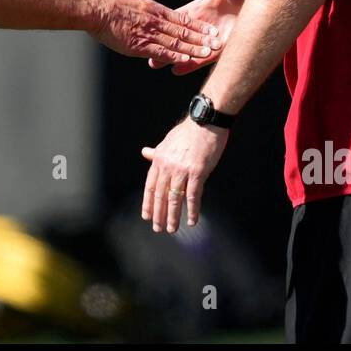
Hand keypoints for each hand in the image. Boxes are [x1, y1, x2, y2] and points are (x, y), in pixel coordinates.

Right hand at [93, 0, 220, 66]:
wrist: (95, 9)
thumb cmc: (104, 0)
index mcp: (152, 8)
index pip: (180, 17)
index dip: (196, 24)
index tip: (208, 28)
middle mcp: (155, 20)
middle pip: (183, 30)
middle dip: (202, 37)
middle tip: (217, 41)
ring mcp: (149, 33)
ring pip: (177, 42)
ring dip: (194, 48)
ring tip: (209, 52)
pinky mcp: (140, 44)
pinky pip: (163, 51)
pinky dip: (176, 56)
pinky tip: (188, 60)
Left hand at [141, 117, 228, 233]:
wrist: (206, 122)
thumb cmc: (188, 131)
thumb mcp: (167, 141)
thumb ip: (157, 152)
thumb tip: (145, 152)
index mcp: (159, 159)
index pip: (150, 186)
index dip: (148, 203)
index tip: (147, 216)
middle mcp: (168, 166)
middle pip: (160, 195)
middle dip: (158, 214)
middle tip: (157, 228)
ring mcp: (182, 170)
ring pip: (174, 198)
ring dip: (172, 216)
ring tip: (172, 228)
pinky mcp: (198, 172)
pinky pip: (193, 195)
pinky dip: (192, 209)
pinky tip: (191, 220)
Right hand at [149, 0, 248, 74]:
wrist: (263, 9)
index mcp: (198, 10)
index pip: (177, 17)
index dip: (163, 22)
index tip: (146, 25)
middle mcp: (201, 27)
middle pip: (177, 36)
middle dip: (161, 43)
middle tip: (142, 46)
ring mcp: (210, 40)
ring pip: (187, 50)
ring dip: (171, 56)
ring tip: (155, 63)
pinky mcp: (220, 51)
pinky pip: (203, 59)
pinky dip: (190, 64)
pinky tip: (177, 70)